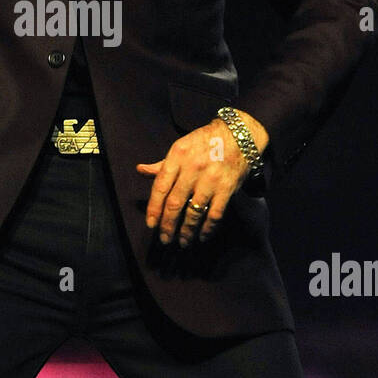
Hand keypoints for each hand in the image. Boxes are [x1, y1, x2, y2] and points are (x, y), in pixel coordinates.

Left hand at [136, 109, 267, 247]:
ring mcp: (211, 179)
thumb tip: (140, 170)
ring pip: (194, 211)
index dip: (154, 208)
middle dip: (168, 224)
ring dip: (186, 230)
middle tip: (164, 239)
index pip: (160, 186)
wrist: (238, 136)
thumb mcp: (181, 147)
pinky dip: (207, 228)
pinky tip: (202, 237)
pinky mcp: (227, 188)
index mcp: (178, 156)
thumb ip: (161, 164)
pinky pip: (215, 214)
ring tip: (182, 242)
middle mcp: (193, 168)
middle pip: (175, 202)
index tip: (151, 224)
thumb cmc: (204, 143)